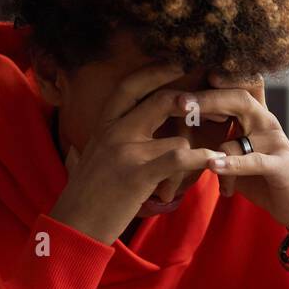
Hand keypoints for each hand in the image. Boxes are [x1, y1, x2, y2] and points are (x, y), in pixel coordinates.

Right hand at [47, 62, 227, 245]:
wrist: (74, 224)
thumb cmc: (87, 195)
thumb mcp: (92, 156)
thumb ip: (111, 137)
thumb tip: (123, 124)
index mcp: (103, 126)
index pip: (128, 87)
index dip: (153, 72)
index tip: (175, 64)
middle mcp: (113, 132)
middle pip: (157, 100)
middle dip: (188, 97)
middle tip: (209, 96)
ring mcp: (126, 152)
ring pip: (176, 136)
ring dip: (195, 149)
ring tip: (210, 157)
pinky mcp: (139, 175)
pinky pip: (179, 157)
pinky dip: (201, 158)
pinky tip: (214, 161)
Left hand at [193, 72, 288, 235]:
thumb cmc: (267, 183)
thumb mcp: (241, 159)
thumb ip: (219, 145)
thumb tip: (183, 139)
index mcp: (257, 119)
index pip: (239, 87)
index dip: (216, 81)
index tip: (187, 81)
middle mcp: (267, 123)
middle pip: (238, 96)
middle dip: (208, 96)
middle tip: (179, 101)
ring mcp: (276, 142)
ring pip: (244, 119)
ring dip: (210, 120)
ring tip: (189, 126)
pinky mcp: (282, 166)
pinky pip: (254, 160)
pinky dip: (232, 163)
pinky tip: (213, 165)